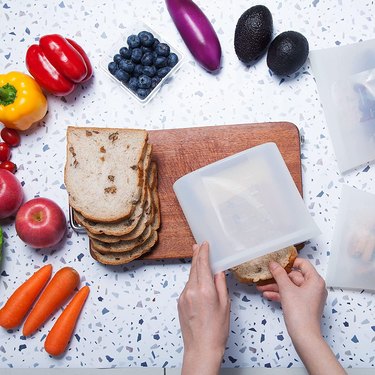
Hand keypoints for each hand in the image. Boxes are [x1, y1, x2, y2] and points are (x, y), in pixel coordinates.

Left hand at [178, 242, 229, 374]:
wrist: (201, 348)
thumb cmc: (216, 330)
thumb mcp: (225, 305)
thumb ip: (220, 285)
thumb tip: (218, 272)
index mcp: (205, 290)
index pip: (202, 264)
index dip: (203, 252)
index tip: (204, 244)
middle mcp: (191, 290)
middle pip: (194, 268)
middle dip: (196, 255)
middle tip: (198, 246)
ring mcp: (184, 296)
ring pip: (190, 277)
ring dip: (195, 268)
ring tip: (199, 259)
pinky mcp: (180, 302)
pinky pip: (187, 287)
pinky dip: (193, 280)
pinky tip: (198, 281)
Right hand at [257, 257, 326, 339]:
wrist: (304, 336)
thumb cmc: (300, 312)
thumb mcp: (286, 289)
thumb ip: (279, 274)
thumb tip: (273, 264)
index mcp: (315, 280)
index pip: (302, 264)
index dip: (289, 262)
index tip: (277, 262)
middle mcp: (314, 287)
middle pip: (294, 276)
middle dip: (278, 278)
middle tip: (266, 276)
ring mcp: (309, 297)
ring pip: (290, 287)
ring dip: (276, 287)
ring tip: (262, 287)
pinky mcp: (303, 305)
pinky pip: (291, 295)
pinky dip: (280, 295)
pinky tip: (268, 295)